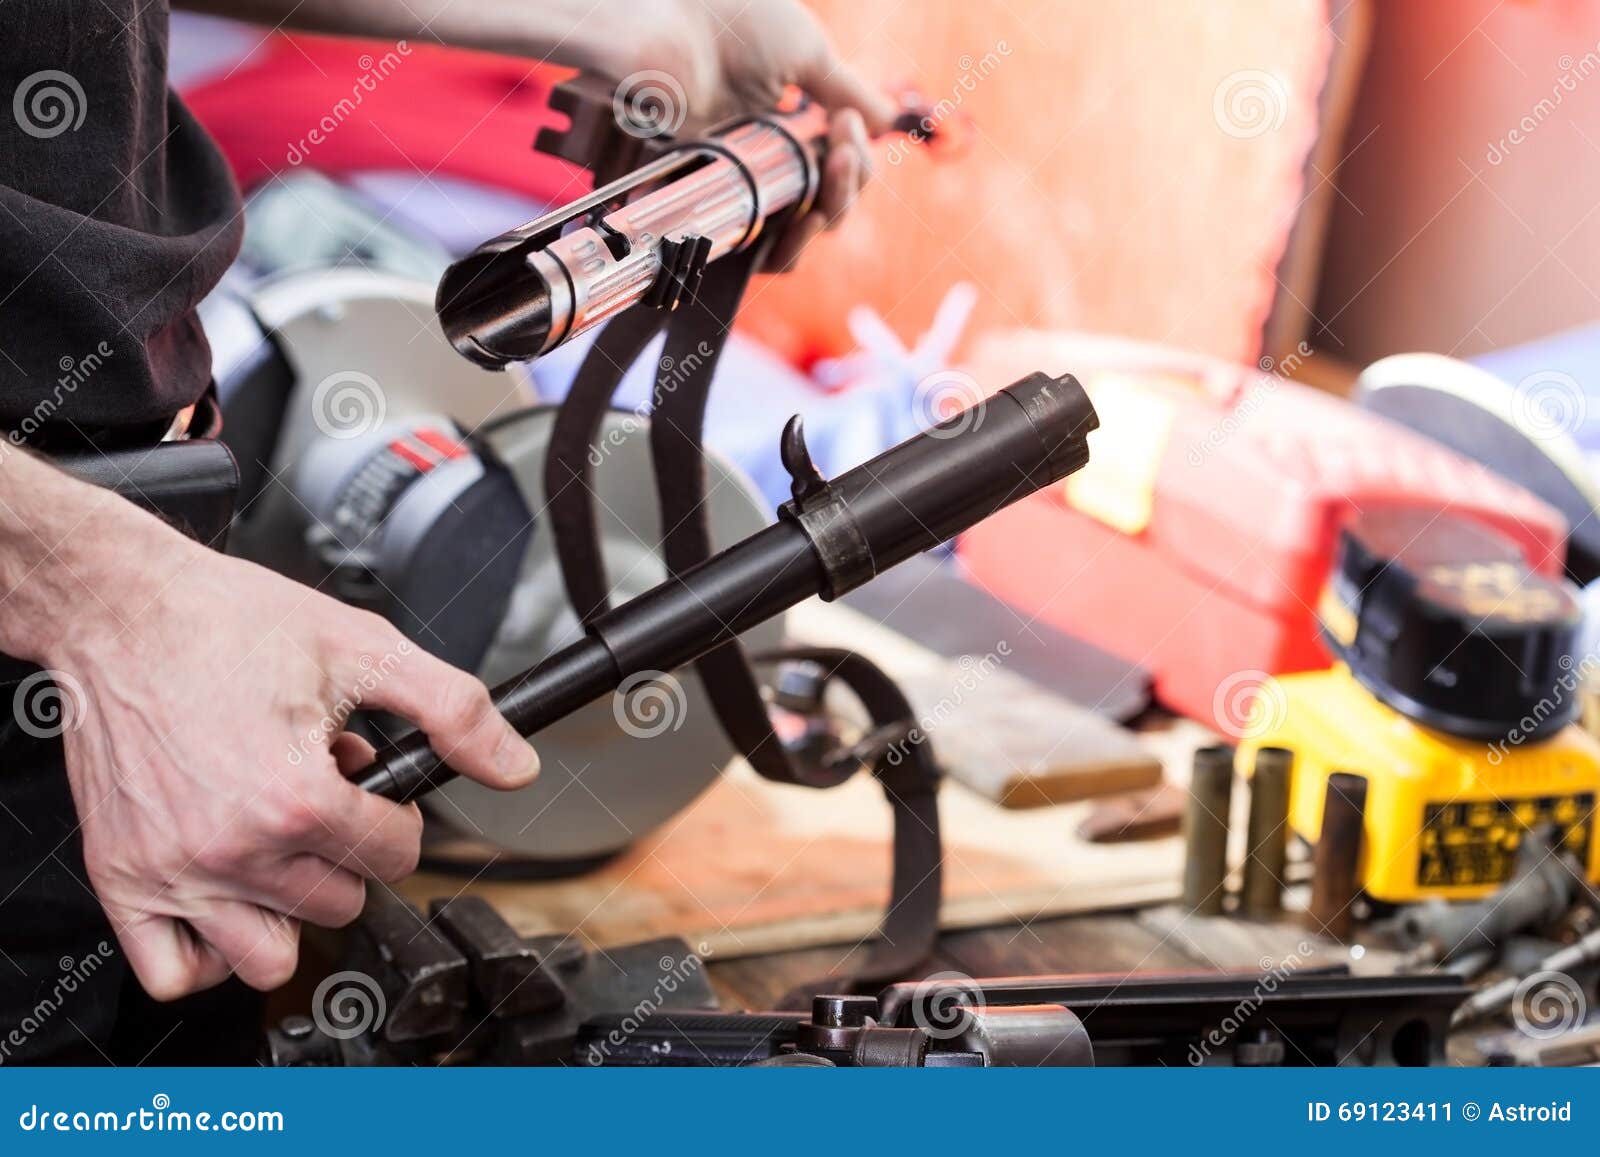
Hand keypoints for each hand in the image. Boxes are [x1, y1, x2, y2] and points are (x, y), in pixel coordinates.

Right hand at [20, 482, 538, 999]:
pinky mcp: (120, 877)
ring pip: (268, 956)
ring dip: (288, 910)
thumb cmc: (226, 621)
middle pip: (341, 905)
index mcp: (295, 799)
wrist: (124, 608)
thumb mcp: (365, 650)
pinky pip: (174, 971)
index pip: (395, 859)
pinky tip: (227, 897)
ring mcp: (171, 871)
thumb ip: (453, 711)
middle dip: (346, 853)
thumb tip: (514, 763)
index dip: (395, 817)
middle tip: (316, 795)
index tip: (368, 785)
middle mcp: (231, 848)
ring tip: (276, 844)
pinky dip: (207, 952)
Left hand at [621, 0, 897, 268]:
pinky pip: (768, 250)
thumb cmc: (731, 27)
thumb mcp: (806, 51)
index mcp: (794, 117)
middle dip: (854, 178)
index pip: (845, 160)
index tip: (846, 122)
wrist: (670, 40)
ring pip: (810, 226)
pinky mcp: (723, 209)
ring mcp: (748, 183)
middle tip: (842, 151)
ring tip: (831, 181)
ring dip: (836, 208)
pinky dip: (796, 243)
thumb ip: (848, 92)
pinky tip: (811, 217)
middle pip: (836, 196)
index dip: (858, 153)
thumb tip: (886, 121)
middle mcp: (774, 154)